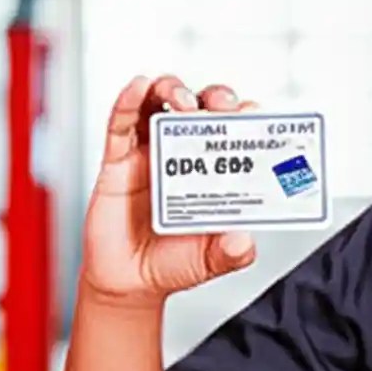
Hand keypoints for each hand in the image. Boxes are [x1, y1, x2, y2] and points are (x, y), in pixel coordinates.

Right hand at [80, 75, 259, 303]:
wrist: (129, 283)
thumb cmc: (174, 263)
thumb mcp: (213, 260)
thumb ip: (233, 253)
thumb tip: (243, 241)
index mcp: (216, 172)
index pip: (235, 131)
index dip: (246, 116)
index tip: (254, 114)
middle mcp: (187, 156)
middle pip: (203, 107)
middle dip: (216, 97)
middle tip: (222, 105)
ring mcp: (151, 153)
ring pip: (160, 103)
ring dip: (173, 89)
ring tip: (181, 99)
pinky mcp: (117, 160)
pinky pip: (120, 124)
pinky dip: (128, 100)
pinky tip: (138, 87)